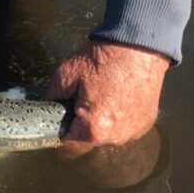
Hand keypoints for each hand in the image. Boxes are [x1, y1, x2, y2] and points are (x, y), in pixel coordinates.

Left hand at [47, 39, 168, 145]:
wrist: (139, 45)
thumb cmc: (104, 58)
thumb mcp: (67, 72)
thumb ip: (52, 96)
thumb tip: (47, 106)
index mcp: (94, 129)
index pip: (69, 147)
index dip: (61, 132)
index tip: (62, 117)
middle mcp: (116, 137)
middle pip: (90, 141)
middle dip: (82, 124)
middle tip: (83, 97)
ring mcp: (134, 132)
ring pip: (108, 135)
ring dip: (102, 122)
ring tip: (103, 94)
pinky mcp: (146, 123)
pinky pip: (125, 127)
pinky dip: (119, 117)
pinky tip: (119, 96)